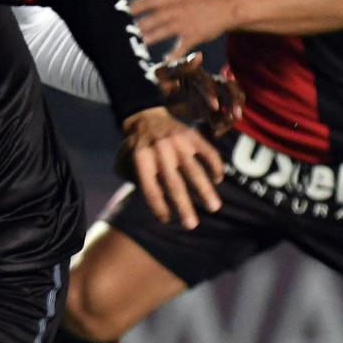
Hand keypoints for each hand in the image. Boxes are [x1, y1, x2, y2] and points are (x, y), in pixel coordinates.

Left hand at [117, 106, 224, 229]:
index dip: (158, 207)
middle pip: (173, 184)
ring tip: (214, 208)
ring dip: (205, 190)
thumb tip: (151, 205)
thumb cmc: (135, 148)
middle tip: (192, 226)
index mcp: (140, 158)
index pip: (150, 189)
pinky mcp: (192, 135)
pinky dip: (215, 166)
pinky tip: (217, 179)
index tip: (166, 220)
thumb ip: (133, 181)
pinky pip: (208, 152)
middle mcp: (160, 150)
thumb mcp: (125, 161)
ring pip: (194, 170)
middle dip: (184, 206)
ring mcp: (178, 142)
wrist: (145, 116)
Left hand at [129, 0, 234, 55]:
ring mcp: (187, 21)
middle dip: (139, 23)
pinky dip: (173, 54)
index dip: (136, 5)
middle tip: (124, 31)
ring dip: (149, 37)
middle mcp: (179, 7)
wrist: (228, 5)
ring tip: (138, 44)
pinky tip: (164, 60)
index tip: (121, 11)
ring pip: (164, 30)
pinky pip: (181, 47)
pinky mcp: (195, 35)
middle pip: (155, 15)